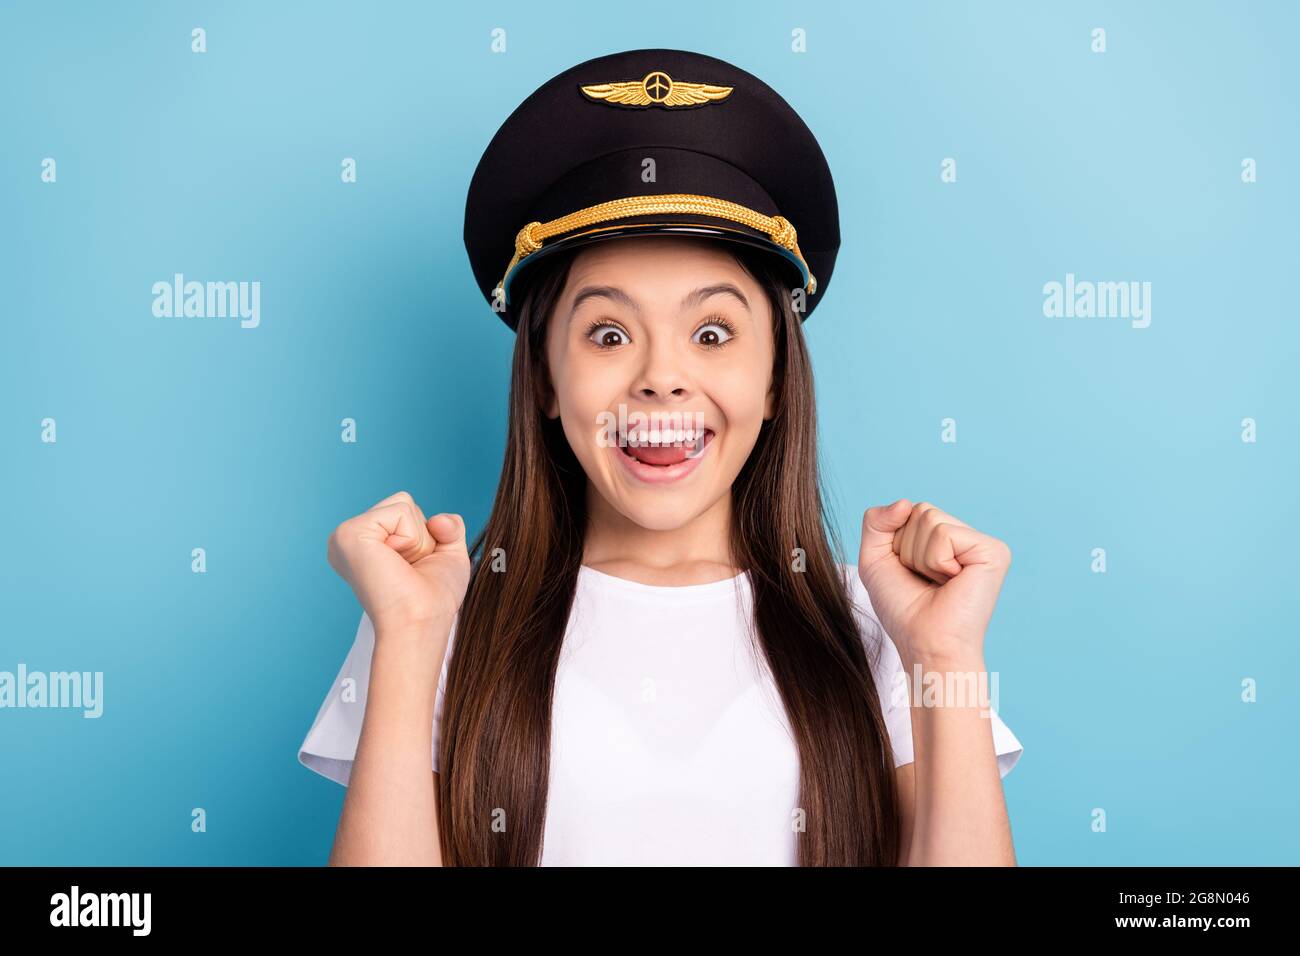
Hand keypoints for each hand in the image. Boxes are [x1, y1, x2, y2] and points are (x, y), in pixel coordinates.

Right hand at [326, 491, 470, 637]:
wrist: (421, 623)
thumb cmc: (433, 599)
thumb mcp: (448, 554)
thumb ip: (449, 526)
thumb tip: (437, 518)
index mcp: (365, 542)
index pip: (405, 509)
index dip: (424, 537)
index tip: (412, 569)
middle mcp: (350, 537)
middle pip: (404, 502)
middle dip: (422, 535)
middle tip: (408, 568)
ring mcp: (345, 534)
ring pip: (404, 503)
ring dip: (418, 538)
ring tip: (401, 567)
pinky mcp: (349, 533)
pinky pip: (400, 511)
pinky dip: (411, 538)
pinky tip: (395, 562)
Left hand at [857, 499, 1010, 663]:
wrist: (925, 644)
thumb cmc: (904, 610)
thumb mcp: (875, 560)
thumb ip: (876, 522)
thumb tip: (905, 502)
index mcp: (946, 539)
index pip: (909, 510)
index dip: (896, 543)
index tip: (911, 575)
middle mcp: (967, 537)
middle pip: (919, 510)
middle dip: (907, 549)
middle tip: (926, 582)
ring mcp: (983, 543)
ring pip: (929, 518)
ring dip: (920, 557)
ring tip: (939, 584)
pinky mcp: (993, 550)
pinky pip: (943, 533)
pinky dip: (935, 561)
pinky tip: (952, 582)